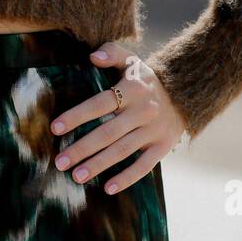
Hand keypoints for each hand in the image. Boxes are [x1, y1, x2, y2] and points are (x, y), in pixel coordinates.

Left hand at [50, 43, 185, 192]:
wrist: (186, 95)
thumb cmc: (146, 80)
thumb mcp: (132, 61)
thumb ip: (111, 53)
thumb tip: (92, 56)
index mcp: (132, 90)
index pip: (100, 103)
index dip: (77, 115)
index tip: (55, 128)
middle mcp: (142, 111)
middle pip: (107, 133)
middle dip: (82, 148)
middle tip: (60, 162)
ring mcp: (153, 131)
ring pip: (122, 151)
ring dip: (98, 165)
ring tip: (76, 176)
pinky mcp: (162, 147)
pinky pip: (144, 166)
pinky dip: (127, 178)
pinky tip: (108, 188)